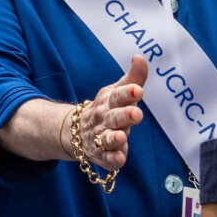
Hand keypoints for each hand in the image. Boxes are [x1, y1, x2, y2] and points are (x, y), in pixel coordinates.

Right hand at [74, 56, 146, 170]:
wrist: (76, 130)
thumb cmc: (106, 109)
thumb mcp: (116, 91)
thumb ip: (133, 77)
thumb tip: (140, 56)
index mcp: (109, 101)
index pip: (118, 95)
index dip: (127, 93)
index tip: (137, 91)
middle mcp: (103, 119)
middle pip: (114, 117)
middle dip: (124, 115)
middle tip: (136, 113)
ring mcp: (100, 137)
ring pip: (107, 138)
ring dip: (114, 137)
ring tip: (121, 136)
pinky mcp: (102, 155)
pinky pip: (107, 159)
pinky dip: (112, 159)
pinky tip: (119, 159)